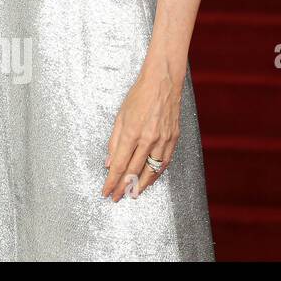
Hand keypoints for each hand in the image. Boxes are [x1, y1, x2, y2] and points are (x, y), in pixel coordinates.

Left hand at [101, 64, 182, 201]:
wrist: (162, 83)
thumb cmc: (139, 96)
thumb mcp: (120, 117)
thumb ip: (114, 141)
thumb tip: (109, 162)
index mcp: (132, 133)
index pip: (120, 164)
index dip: (112, 181)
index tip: (106, 191)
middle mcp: (148, 139)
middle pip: (134, 171)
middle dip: (124, 187)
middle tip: (117, 197)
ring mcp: (163, 140)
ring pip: (152, 170)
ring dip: (141, 185)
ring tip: (133, 194)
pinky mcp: (174, 139)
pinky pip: (164, 162)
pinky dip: (156, 173)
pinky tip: (149, 179)